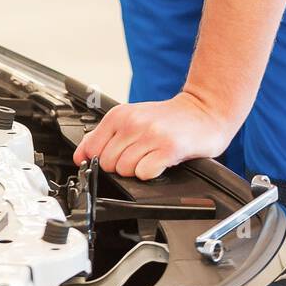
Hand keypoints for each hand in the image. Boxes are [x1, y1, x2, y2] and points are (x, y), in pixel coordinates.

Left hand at [72, 92, 238, 180]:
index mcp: (119, 115)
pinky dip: (152, 174)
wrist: (204, 111)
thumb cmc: (169, 119)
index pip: (90, 149)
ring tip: (151, 156)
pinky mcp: (168, 148)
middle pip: (107, 164)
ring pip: (124, 170)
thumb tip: (80, 155)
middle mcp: (132, 123)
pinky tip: (161, 162)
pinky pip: (145, 174)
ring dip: (138, 170)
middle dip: (120, 166)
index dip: (97, 161)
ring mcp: (150, 135)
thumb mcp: (133, 118)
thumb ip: (105, 135)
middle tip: (139, 156)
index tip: (108, 162)